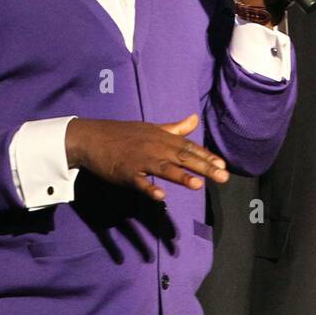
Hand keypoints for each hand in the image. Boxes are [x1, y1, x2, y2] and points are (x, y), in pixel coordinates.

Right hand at [64, 112, 228, 202]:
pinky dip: (148, 188)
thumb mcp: (152, 128)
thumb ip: (176, 128)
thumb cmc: (124, 134)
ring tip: (198, 185)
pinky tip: (160, 195)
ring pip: (164, 168)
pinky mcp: (125, 172)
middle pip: (182, 157)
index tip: (223, 164)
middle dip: (204, 167)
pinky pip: (138, 181)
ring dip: (181, 176)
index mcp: (163, 138)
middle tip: (223, 177)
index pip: (189, 147)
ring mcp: (140, 160)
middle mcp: (155, 147)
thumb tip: (195, 119)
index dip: (206, 156)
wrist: (92, 137)